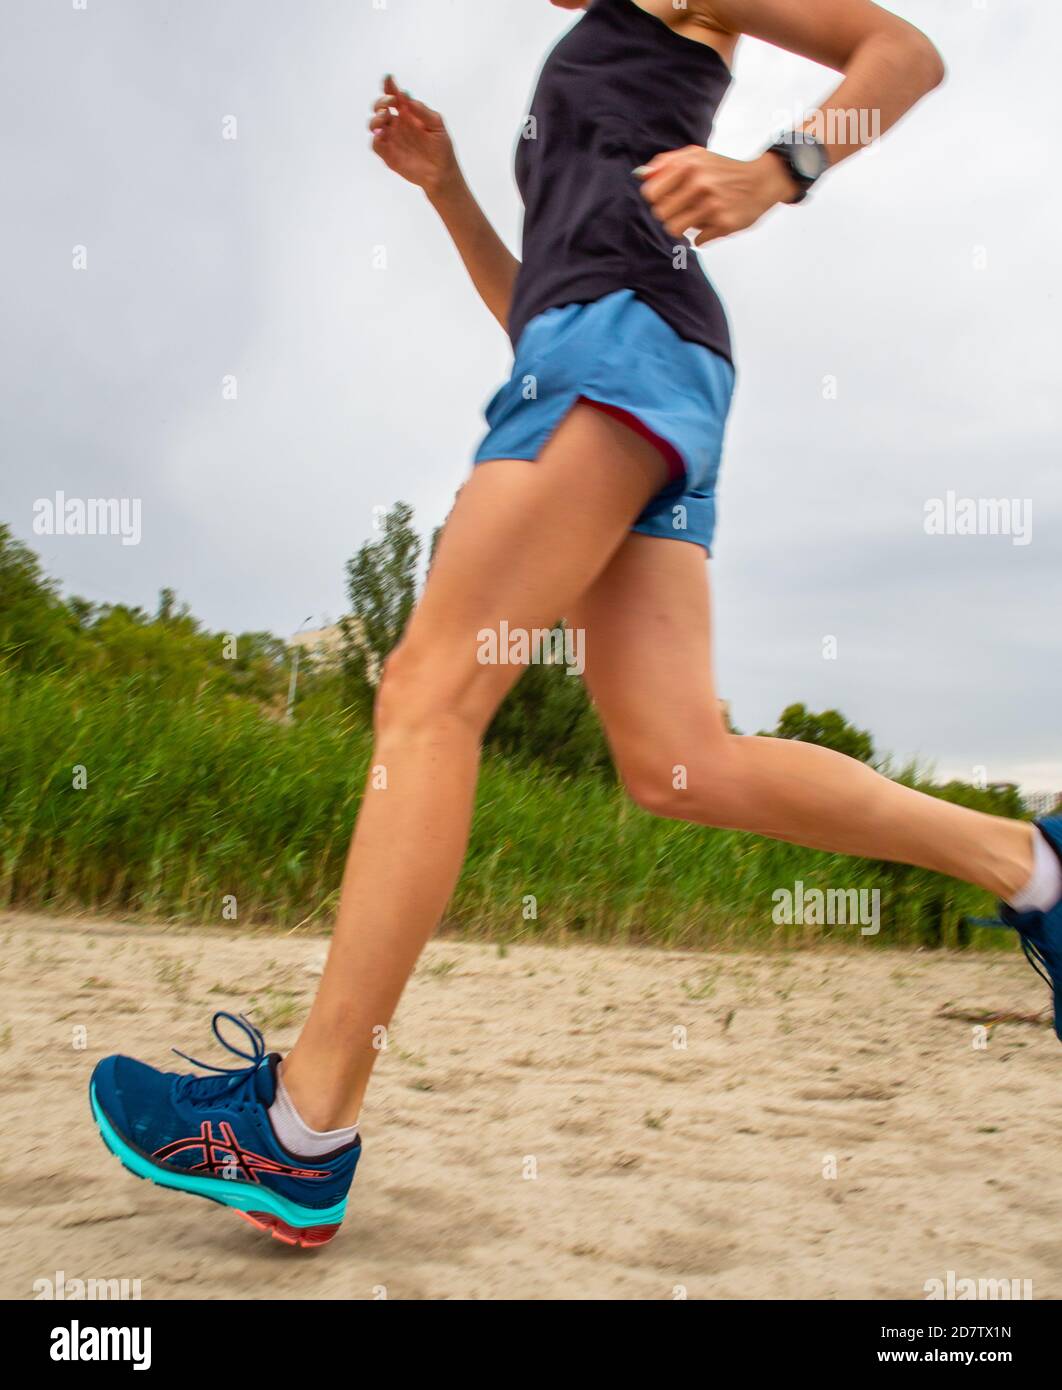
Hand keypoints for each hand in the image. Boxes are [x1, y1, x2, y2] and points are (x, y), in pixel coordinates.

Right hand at [369, 75, 458, 195]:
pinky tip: (382, 135)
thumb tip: (406, 95)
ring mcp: (391, 139)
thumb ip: (421, 110)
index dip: (389, 86)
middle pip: (380, 108)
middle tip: (389, 105)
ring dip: (376, 119)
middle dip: (381, 102)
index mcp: (407, 113)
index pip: (394, 96)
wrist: (441, 172)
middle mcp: (397, 124)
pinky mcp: (388, 154)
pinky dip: (376, 138)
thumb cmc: (441, 147)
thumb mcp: (436, 123)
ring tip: (385, 118)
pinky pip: (376, 144)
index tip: (389, 79)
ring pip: (374, 124)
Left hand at [637, 147, 798, 245]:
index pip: (651, 193)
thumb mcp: (697, 157)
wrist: (762, 180)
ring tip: (693, 218)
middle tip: (683, 209)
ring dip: (681, 228)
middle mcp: (699, 184)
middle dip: (669, 214)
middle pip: (660, 214)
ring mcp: (712, 205)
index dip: (656, 198)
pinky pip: (697, 241)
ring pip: (674, 230)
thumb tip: (640, 174)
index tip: (667, 198)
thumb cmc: (724, 170)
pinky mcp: (724, 224)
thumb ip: (667, 163)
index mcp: (689, 166)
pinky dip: (702, 236)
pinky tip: (713, 223)